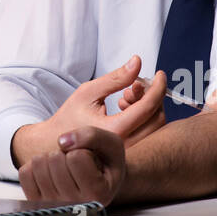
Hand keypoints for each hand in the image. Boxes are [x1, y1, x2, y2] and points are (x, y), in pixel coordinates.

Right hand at [12, 56, 166, 167]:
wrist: (57, 144)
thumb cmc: (69, 117)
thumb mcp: (88, 92)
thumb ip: (115, 78)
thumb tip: (137, 62)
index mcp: (114, 131)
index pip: (147, 107)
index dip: (158, 87)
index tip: (160, 74)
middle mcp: (124, 146)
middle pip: (157, 119)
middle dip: (152, 96)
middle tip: (134, 85)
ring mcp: (128, 153)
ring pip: (155, 128)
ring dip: (147, 107)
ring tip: (124, 97)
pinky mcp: (128, 153)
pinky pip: (148, 134)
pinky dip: (143, 117)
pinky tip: (124, 108)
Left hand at [19, 126, 124, 205]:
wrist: (96, 183)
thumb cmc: (105, 163)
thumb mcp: (111, 144)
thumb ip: (92, 136)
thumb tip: (61, 142)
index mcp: (98, 194)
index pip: (76, 156)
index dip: (82, 149)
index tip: (90, 161)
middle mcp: (75, 206)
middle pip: (55, 158)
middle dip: (64, 152)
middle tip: (75, 164)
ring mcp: (53, 207)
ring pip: (38, 163)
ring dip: (50, 157)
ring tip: (64, 168)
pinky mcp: (36, 203)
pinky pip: (24, 173)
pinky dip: (35, 166)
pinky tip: (51, 174)